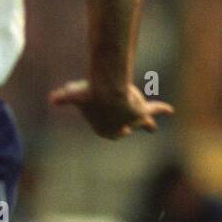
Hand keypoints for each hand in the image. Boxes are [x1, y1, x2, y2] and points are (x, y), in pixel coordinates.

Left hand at [48, 79, 173, 138]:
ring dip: (146, 124)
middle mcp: (120, 129)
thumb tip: (52, 99)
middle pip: (125, 127)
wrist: (106, 90)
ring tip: (151, 127)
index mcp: (104, 131)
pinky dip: (162, 110)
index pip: (108, 131)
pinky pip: (154, 111)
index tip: (112, 127)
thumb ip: (62, 97)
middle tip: (126, 129)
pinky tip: (169, 110)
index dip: (110, 128)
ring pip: (142, 123)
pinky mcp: (142, 111)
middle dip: (126, 127)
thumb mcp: (73, 94)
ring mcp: (132, 121)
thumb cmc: (88, 94)